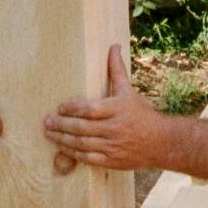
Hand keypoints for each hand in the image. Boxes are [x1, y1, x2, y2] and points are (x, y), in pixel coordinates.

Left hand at [45, 44, 165, 172]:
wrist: (160, 142)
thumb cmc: (142, 114)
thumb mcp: (128, 91)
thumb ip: (117, 70)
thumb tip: (113, 46)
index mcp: (117, 109)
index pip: (89, 109)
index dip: (72, 108)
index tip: (60, 107)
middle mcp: (114, 128)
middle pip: (82, 128)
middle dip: (61, 124)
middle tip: (47, 121)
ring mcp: (112, 146)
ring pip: (82, 144)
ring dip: (63, 139)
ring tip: (49, 134)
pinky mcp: (111, 161)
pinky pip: (88, 158)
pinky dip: (74, 154)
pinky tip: (63, 148)